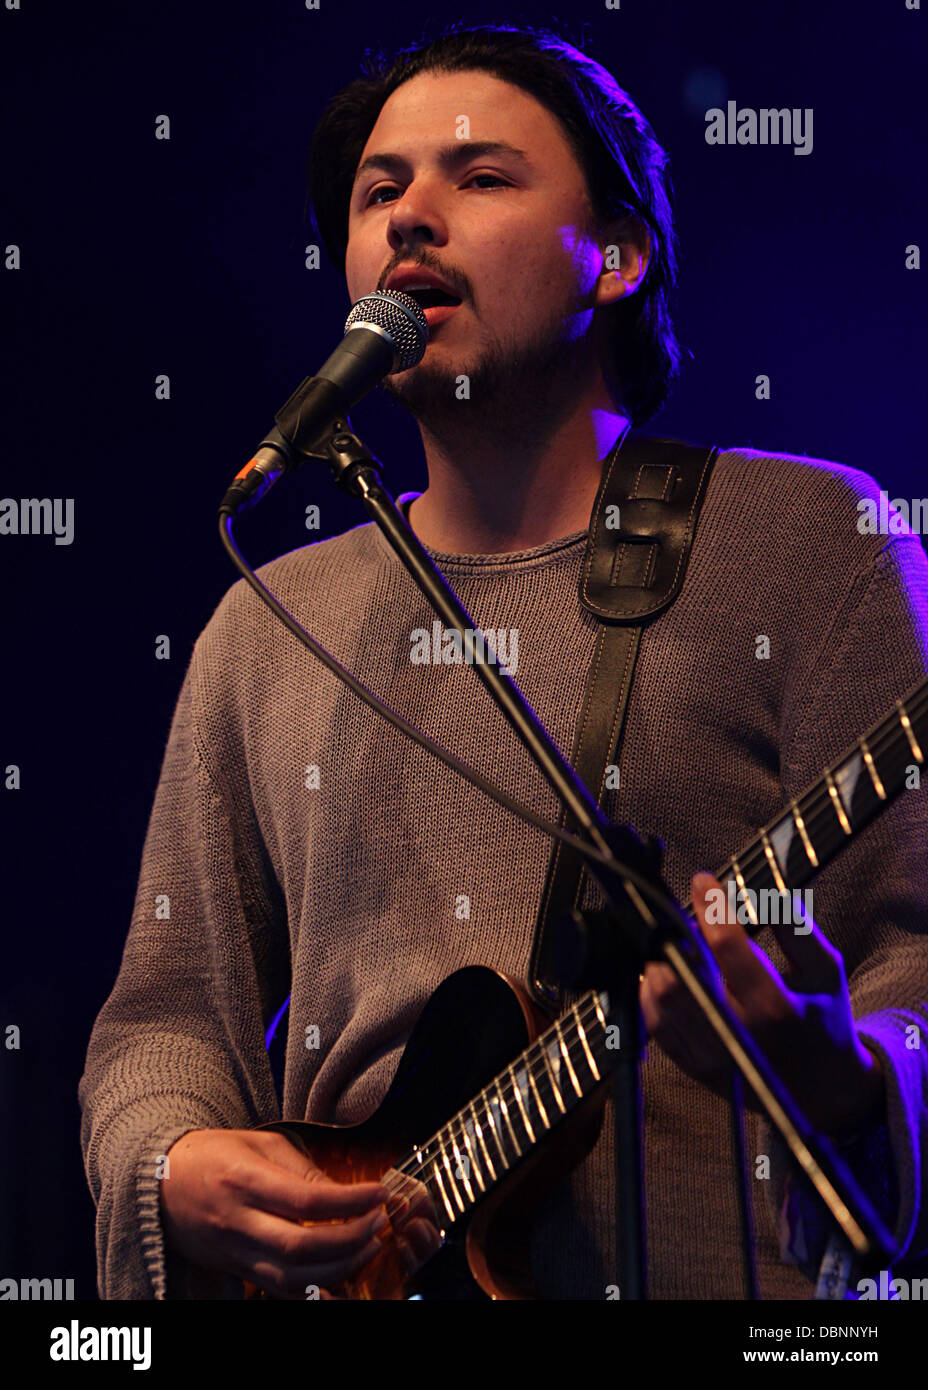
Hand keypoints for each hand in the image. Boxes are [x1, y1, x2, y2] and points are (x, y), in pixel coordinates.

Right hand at [158, 1128, 435, 1299]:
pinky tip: (341, 1280)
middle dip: (349, 1240)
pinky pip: (277, 1292)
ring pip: (290, 1279)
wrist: (159, 1183)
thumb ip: (301, 1170)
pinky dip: (313, 1294)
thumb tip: (345, 1195)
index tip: (380, 1193)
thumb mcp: (259, 1144)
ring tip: (367, 1247)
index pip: (304, 1200)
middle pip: (299, 1247)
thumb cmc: (214, 1154)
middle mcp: (237, 1222)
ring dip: (338, 1270)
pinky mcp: (235, 1271)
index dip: (349, 1201)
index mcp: (244, 1180)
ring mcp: (233, 1252)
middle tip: (378, 1223)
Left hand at [640, 872, 884, 1137]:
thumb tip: (761, 889)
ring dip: (661, 959)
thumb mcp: (826, 969)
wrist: (821, 1089)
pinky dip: (652, 989)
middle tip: (686, 916)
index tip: (703, 881)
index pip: (727, 946)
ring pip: (660, 997)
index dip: (710, 906)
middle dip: (677, 934)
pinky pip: (655, 1022)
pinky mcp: (692, 1067)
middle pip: (681, 975)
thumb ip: (795, 928)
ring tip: (679, 942)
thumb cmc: (824, 1018)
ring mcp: (710, 1056)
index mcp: (775, 1007)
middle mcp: (737, 1036)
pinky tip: (668, 970)